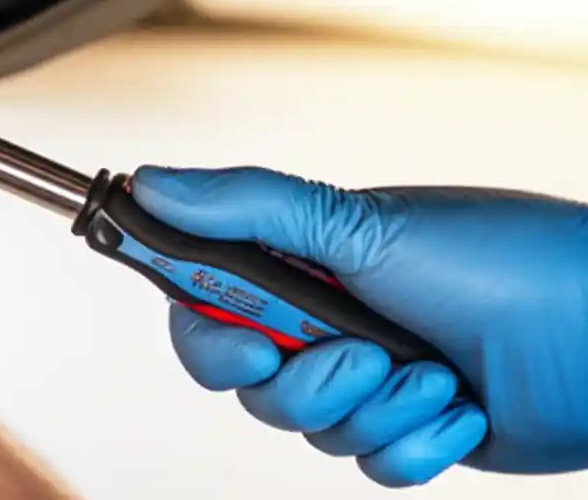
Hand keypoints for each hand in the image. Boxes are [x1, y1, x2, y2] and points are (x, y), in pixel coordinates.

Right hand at [131, 165, 587, 486]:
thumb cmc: (499, 261)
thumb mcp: (360, 224)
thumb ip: (246, 207)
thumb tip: (149, 181)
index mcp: (301, 262)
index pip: (203, 302)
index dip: (206, 332)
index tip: (242, 340)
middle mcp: (324, 320)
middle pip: (248, 383)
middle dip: (307, 381)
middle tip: (363, 354)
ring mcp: (366, 377)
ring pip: (308, 430)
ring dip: (375, 409)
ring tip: (436, 373)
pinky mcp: (408, 429)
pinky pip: (371, 467)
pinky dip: (417, 443)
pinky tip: (461, 409)